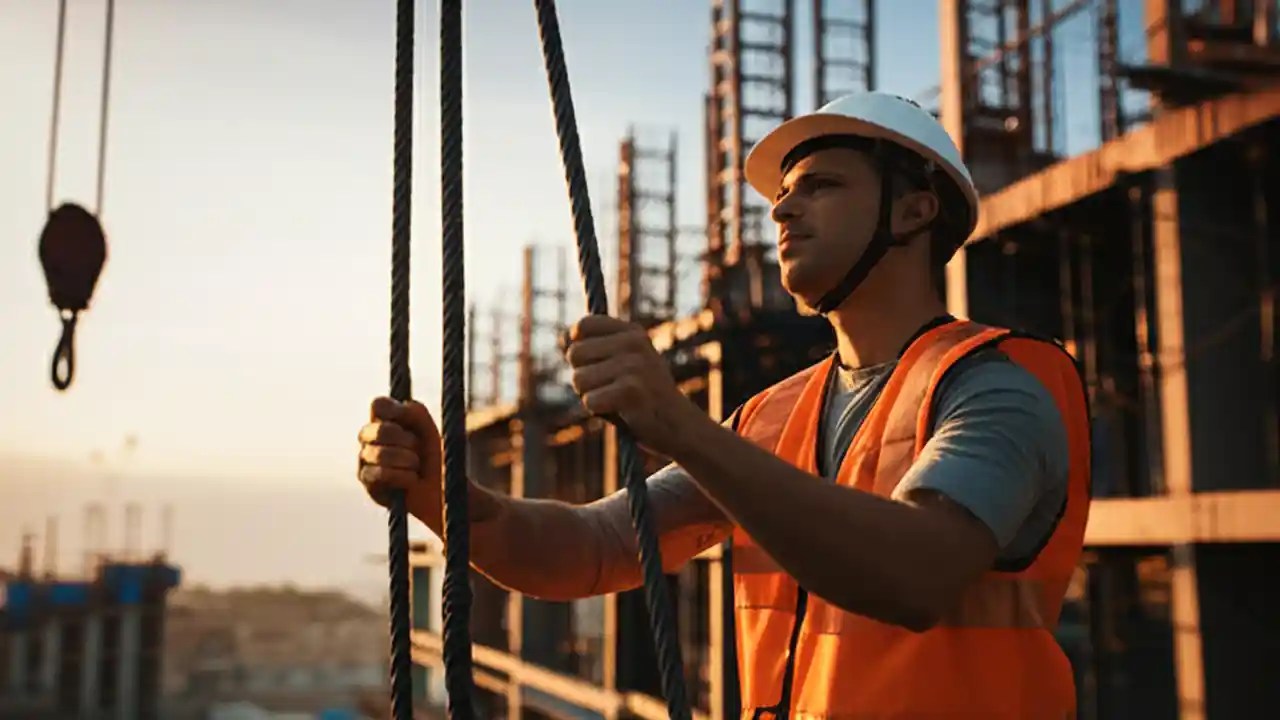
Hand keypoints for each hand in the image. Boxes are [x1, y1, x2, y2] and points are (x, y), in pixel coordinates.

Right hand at [357, 397, 443, 533]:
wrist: (440, 488)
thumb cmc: (433, 456)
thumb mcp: (428, 429)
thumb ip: (414, 412)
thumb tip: (396, 406)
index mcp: (384, 419)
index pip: (378, 405)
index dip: (396, 412)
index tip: (411, 424)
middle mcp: (370, 437)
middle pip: (380, 430)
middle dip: (407, 441)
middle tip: (418, 449)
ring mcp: (364, 457)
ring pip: (380, 453)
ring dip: (407, 460)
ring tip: (417, 466)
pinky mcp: (366, 479)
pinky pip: (379, 474)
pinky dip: (402, 477)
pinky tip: (412, 479)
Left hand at [564, 315, 697, 455]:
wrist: (678, 426)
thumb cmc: (643, 395)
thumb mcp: (624, 362)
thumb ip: (595, 348)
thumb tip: (562, 339)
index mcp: (633, 332)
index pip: (584, 325)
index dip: (577, 345)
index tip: (590, 362)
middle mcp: (634, 343)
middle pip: (575, 353)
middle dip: (583, 376)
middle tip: (609, 387)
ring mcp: (634, 366)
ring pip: (579, 379)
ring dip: (590, 395)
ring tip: (616, 400)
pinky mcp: (631, 391)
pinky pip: (589, 401)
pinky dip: (599, 411)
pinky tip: (621, 412)